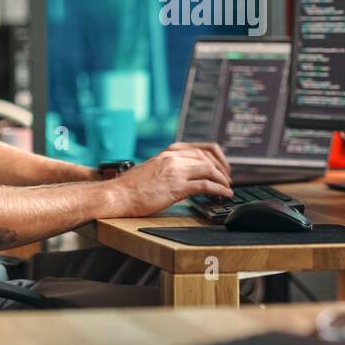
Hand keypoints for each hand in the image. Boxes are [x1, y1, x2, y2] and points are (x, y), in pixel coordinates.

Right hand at [104, 143, 233, 216]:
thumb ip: (168, 167)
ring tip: (227, 189)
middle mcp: (173, 157)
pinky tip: (224, 195)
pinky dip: (219, 190)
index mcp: (168, 152)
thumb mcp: (152, 169)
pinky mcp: (176, 187)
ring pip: (209, 169)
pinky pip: (205, 185)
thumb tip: (184, 175)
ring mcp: (175, 171)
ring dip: (223, 180)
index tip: (222, 167)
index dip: (217, 158)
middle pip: (208, 157)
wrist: (117, 195)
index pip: (201, 148)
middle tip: (227, 180)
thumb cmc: (131, 187)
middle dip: (222, 168)